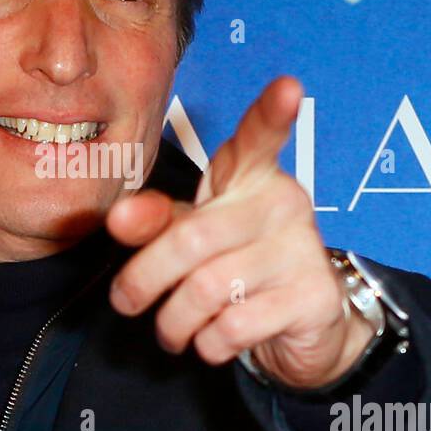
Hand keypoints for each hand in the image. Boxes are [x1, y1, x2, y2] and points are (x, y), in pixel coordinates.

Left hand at [105, 76, 375, 391]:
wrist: (301, 322)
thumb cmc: (237, 261)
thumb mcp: (192, 234)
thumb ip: (153, 221)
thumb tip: (117, 218)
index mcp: (251, 175)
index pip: (261, 138)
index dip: (273, 113)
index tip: (289, 88)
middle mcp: (283, 203)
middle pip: (191, 238)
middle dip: (143, 279)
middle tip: (126, 302)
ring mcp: (304, 249)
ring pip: (207, 288)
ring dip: (174, 321)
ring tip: (171, 329)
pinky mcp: (313, 297)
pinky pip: (236, 325)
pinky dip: (209, 343)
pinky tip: (212, 340)